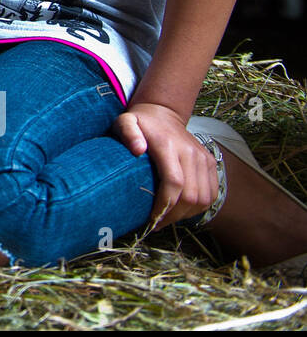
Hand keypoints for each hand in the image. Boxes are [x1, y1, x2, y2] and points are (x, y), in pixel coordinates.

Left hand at [114, 102, 218, 228]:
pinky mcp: (210, 163)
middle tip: (156, 223)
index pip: (174, 183)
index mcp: (168, 146)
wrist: (162, 113)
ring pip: (203, 199)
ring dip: (186, 214)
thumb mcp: (125, 122)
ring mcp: (203, 158)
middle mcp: (190, 152)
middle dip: (173, 215)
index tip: (151, 219)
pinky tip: (182, 210)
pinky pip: (212, 194)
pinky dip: (199, 207)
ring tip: (168, 217)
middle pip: (190, 195)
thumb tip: (138, 150)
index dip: (165, 205)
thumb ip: (128, 133)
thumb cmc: (139, 123)